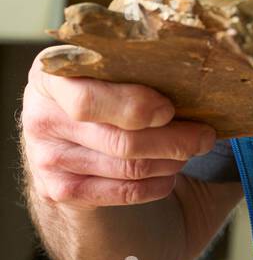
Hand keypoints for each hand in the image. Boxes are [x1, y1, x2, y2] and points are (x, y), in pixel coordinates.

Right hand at [21, 51, 216, 206]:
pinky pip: (123, 192)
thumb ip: (136, 67)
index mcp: (51, 75)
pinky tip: (170, 173)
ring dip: (171, 161)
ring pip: (128, 168)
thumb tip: (200, 78)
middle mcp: (40, 117)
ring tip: (190, 150)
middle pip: (119, 140)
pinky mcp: (59, 190)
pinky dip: (157, 185)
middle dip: (174, 139)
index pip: (87, 100)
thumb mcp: (106, 68)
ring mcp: (46, 158)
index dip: (134, 106)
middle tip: (205, 136)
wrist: (66, 134)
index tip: (169, 109)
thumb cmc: (102, 90)